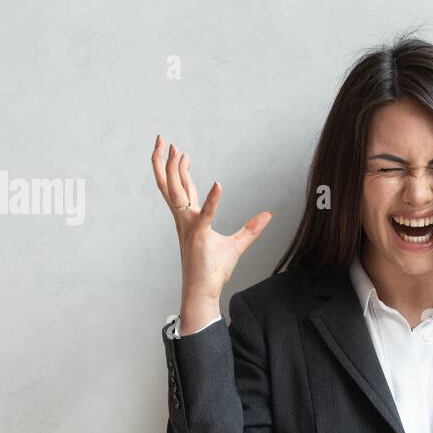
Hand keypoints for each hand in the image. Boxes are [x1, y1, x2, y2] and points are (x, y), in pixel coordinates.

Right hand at [151, 135, 273, 309]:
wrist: (203, 292)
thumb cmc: (214, 272)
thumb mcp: (238, 245)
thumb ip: (252, 229)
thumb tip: (268, 214)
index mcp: (190, 221)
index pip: (182, 190)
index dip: (180, 171)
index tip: (180, 153)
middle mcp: (184, 221)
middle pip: (172, 186)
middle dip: (167, 162)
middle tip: (164, 140)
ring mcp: (189, 228)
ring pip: (177, 194)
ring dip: (176, 171)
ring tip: (177, 151)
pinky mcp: (199, 238)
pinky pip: (205, 216)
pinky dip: (212, 201)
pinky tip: (219, 185)